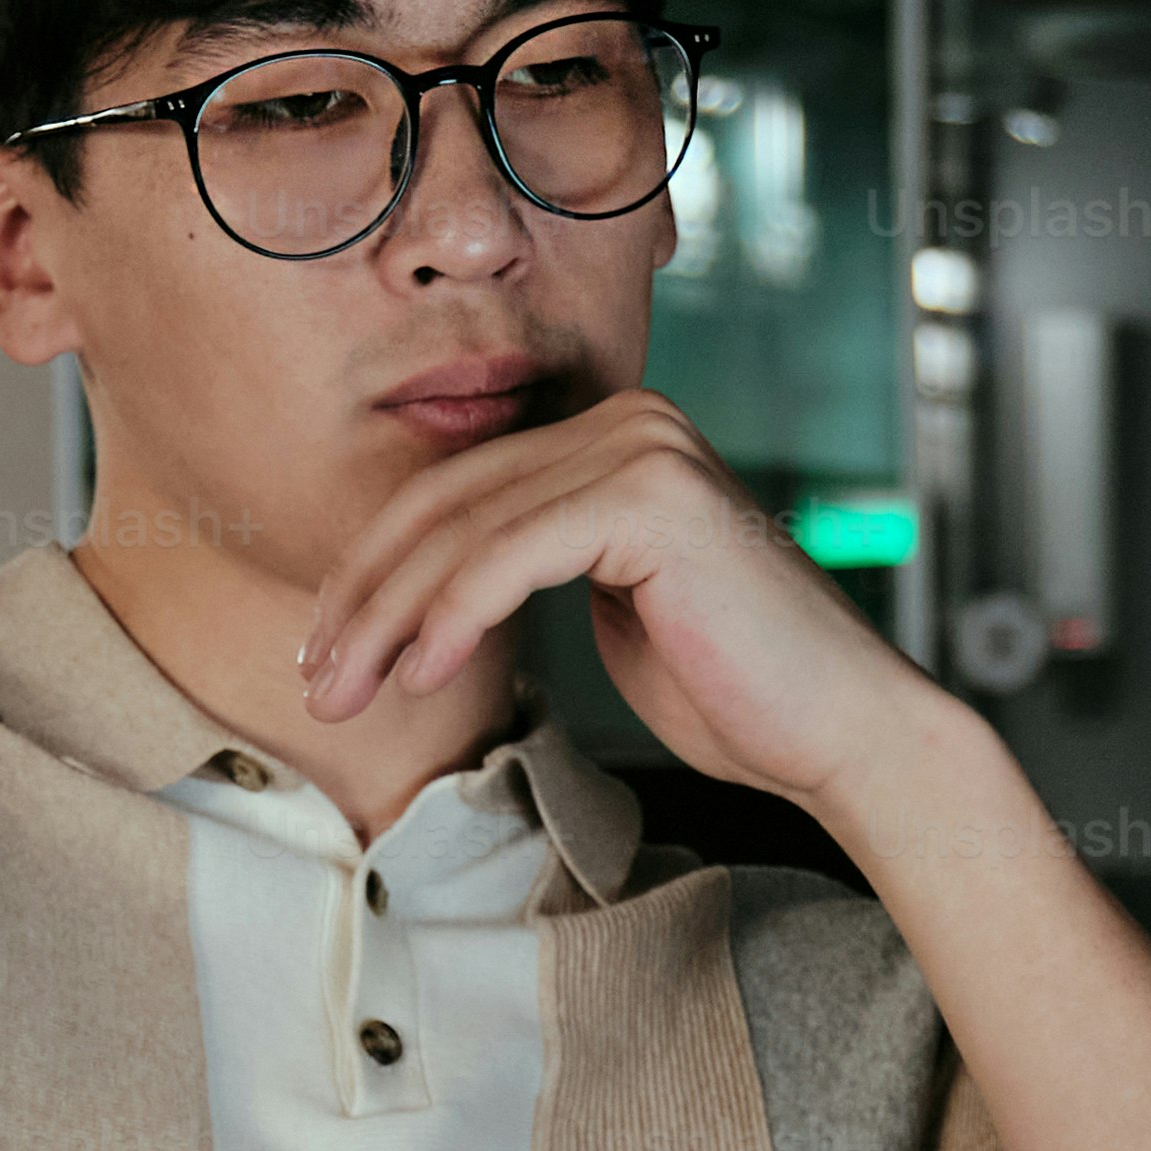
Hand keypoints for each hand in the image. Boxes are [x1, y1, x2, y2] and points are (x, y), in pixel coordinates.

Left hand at [293, 388, 961, 816]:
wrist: (838, 731)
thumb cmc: (731, 688)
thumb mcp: (607, 609)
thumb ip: (533, 568)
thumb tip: (423, 588)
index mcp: (613, 434)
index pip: (456, 491)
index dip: (372, 572)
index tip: (323, 650)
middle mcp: (627, 418)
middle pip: (447, 503)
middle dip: (361, 599)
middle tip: (312, 683)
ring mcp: (641, 447)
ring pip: (465, 532)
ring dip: (385, 621)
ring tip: (343, 695)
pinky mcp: (648, 497)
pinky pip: (510, 555)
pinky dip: (451, 618)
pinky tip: (420, 674)